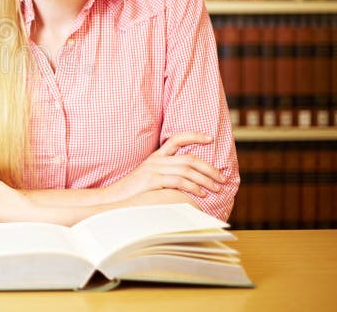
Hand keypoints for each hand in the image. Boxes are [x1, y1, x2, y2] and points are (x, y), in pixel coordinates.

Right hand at [103, 132, 226, 201]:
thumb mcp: (148, 179)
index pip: (176, 139)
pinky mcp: (152, 181)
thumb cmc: (133, 193)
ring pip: (187, 170)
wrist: (113, 199)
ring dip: (206, 179)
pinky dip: (193, 187)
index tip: (210, 138)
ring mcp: (154, 169)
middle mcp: (156, 160)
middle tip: (222, 177)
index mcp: (155, 157)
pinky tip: (201, 193)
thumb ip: (164, 176)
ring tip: (216, 188)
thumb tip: (186, 182)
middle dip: (209, 167)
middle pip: (189, 158)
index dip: (194, 136)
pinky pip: (179, 181)